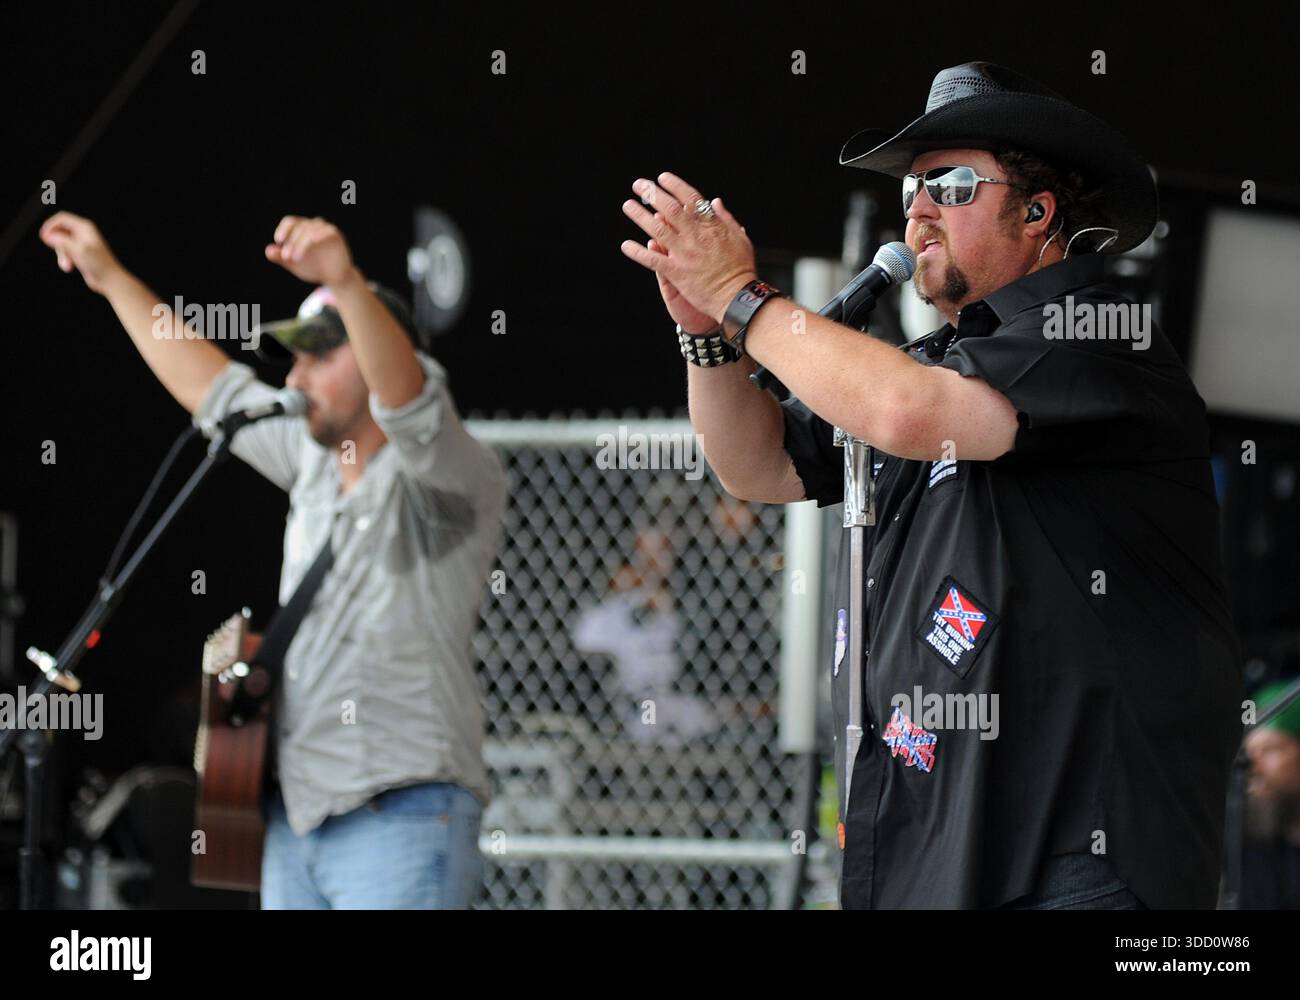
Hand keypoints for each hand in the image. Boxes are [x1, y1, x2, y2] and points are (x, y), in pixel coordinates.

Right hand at [39, 212, 125, 294]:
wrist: (109, 280)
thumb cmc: (99, 264)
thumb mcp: (78, 250)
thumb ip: (61, 241)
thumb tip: (46, 235)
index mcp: (85, 227)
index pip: (61, 218)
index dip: (50, 225)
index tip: (44, 236)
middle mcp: (82, 233)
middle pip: (58, 231)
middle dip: (56, 244)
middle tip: (62, 254)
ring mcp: (80, 243)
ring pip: (60, 243)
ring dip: (61, 255)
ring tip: (67, 265)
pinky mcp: (79, 253)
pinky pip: (64, 252)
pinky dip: (64, 260)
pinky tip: (69, 268)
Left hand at [265, 216, 355, 287]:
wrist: (334, 278)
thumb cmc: (313, 268)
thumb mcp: (294, 264)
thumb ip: (281, 258)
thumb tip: (268, 251)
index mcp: (302, 229)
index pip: (290, 221)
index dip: (283, 229)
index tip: (278, 241)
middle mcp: (313, 226)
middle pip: (299, 227)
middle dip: (290, 243)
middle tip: (286, 257)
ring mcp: (325, 229)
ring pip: (310, 230)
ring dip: (300, 243)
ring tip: (295, 259)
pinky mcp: (336, 235)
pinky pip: (327, 230)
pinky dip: (319, 234)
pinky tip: (312, 240)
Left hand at [620, 172, 757, 322]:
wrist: (737, 297)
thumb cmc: (741, 269)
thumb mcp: (740, 238)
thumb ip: (726, 218)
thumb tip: (716, 201)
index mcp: (712, 226)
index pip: (691, 199)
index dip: (675, 186)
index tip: (662, 178)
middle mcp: (696, 236)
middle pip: (670, 209)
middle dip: (652, 194)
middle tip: (639, 185)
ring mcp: (684, 254)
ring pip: (658, 230)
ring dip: (640, 217)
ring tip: (628, 205)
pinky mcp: (676, 272)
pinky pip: (652, 260)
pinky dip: (637, 252)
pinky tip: (625, 246)